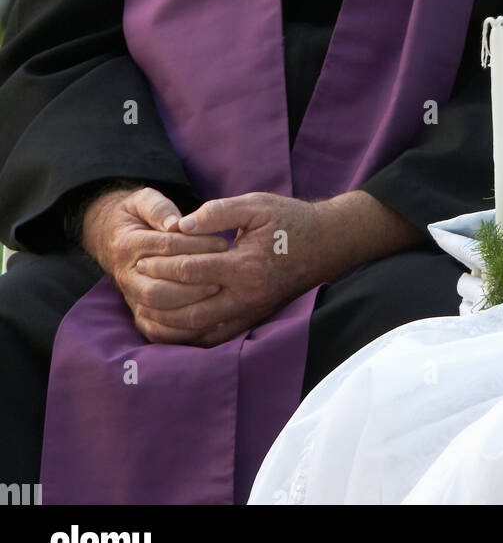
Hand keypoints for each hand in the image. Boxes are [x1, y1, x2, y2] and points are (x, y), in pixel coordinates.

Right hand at [82, 185, 230, 344]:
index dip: (196, 245)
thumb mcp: (143, 200)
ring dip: (190, 304)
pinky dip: (181, 331)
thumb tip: (175, 222)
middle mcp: (126, 275)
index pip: (166, 247)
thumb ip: (158, 207)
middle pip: (158, 287)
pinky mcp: (139, 314)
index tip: (222, 244)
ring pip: (158, 309)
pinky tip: (208, 320)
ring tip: (217, 292)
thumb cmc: (139, 216)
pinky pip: (157, 331)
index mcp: (127, 244)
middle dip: (193, 283)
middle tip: (221, 275)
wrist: (114, 238)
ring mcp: (131, 297)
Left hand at [134, 193, 324, 347]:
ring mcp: (250, 313)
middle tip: (136, 284)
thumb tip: (180, 224)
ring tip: (143, 309)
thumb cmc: (289, 221)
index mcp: (246, 265)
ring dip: (168, 324)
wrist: (325, 244)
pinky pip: (215, 338)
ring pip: (199, 331)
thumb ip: (217, 211)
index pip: (192, 270)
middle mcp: (247, 296)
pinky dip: (189, 337)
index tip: (141, 257)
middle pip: (189, 309)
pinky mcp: (253, 321)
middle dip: (158, 297)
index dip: (162, 264)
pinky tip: (170, 327)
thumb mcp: (255, 204)